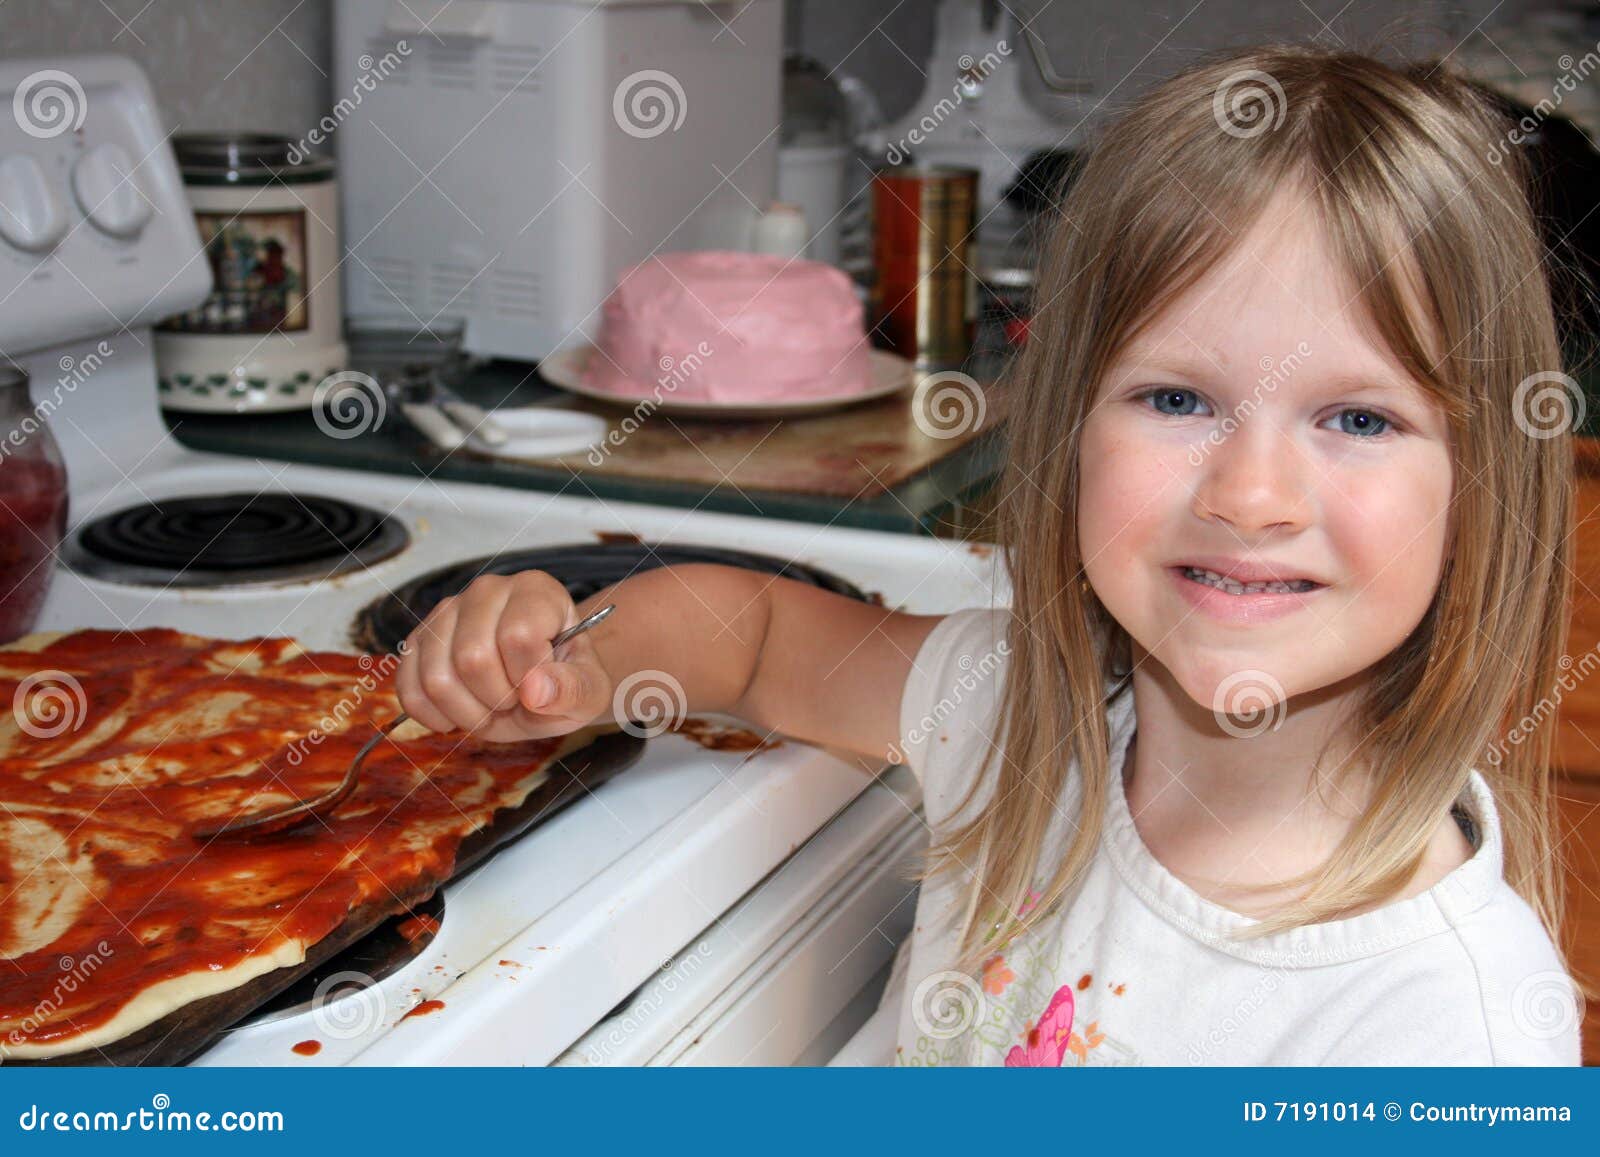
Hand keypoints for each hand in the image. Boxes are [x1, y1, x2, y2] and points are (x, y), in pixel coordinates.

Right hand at [394, 570, 613, 741]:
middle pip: (472, 657)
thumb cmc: (565, 682)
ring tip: (490, 706)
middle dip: (496, 699)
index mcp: (536, 591)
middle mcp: (487, 590)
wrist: (538, 687)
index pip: (518, 636)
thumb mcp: (589, 692)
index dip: (527, 677)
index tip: (540, 685)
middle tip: (514, 700)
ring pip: (436, 677)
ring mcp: (446, 613)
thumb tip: (536, 690)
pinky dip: (432, 715)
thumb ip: (572, 689)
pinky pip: (408, 687)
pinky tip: (458, 713)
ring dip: (466, 712)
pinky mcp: (417, 641)